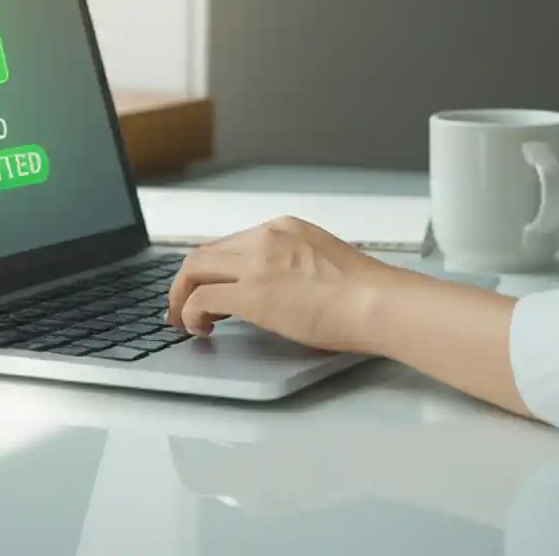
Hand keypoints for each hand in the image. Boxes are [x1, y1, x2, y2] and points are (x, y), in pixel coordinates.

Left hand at [166, 217, 405, 351]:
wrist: (378, 302)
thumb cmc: (366, 294)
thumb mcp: (324, 265)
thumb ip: (295, 269)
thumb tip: (279, 294)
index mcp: (285, 229)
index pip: (233, 243)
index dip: (214, 269)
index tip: (208, 287)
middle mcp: (265, 237)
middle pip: (205, 252)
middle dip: (185, 281)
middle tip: (180, 306)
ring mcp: (256, 263)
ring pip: (194, 269)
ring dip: (180, 296)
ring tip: (182, 321)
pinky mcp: (251, 293)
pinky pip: (201, 299)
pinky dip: (190, 314)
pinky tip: (200, 330)